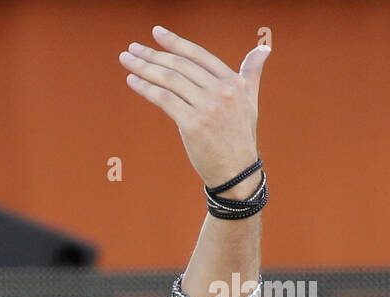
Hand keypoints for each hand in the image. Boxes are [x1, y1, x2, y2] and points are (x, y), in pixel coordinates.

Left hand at [119, 26, 269, 193]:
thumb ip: (251, 73)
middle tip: (132, 48)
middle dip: (153, 54)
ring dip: (144, 68)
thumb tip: (263, 49)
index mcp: (234, 81)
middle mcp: (222, 91)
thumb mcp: (251, 100)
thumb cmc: (240, 136)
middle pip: (180, 65)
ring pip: (169, 80)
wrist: (236, 171)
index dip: (175, 42)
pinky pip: (164, 100)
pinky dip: (146, 88)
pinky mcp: (192, 125)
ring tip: (126, 60)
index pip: (198, 55)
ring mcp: (207, 107)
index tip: (156, 32)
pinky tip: (132, 81)